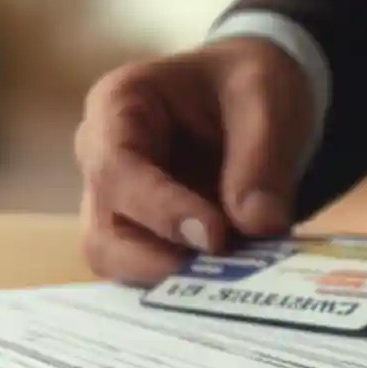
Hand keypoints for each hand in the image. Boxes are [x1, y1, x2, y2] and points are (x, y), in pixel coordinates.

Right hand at [75, 38, 314, 283]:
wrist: (252, 96)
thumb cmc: (246, 82)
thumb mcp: (265, 96)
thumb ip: (262, 157)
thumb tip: (259, 225)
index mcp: (117, 107)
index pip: (116, 169)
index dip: (160, 209)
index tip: (213, 237)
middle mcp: (101, 161)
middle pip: (102, 231)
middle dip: (155, 261)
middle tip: (218, 275)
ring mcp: (116, 205)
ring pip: (117, 262)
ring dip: (170, 279)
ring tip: (230, 279)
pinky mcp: (142, 238)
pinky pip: (148, 273)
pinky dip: (184, 286)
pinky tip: (227, 286)